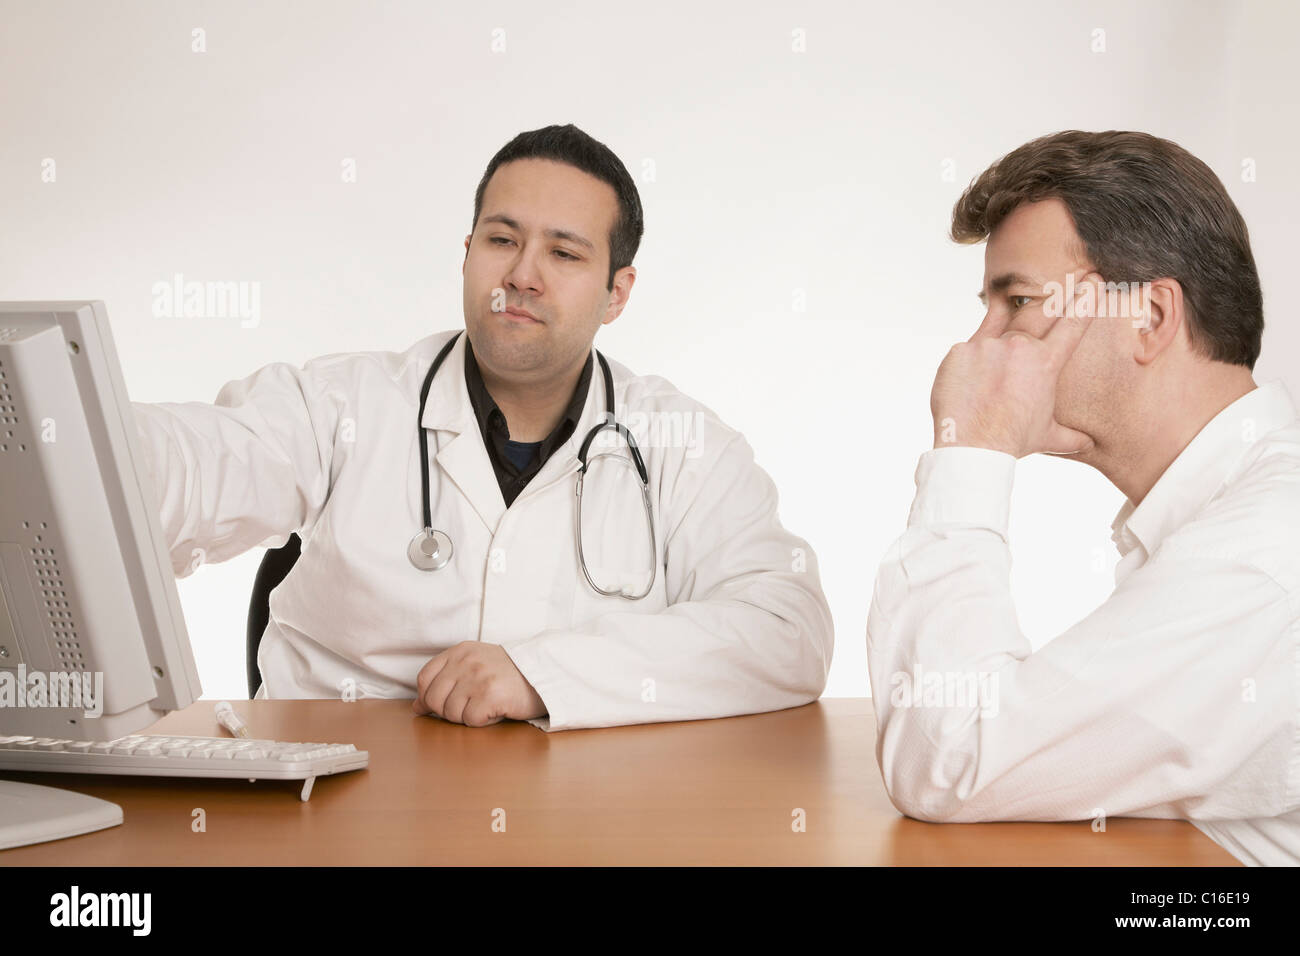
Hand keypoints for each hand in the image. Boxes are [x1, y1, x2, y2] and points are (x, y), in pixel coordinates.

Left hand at [411, 641, 546, 725]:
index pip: (425, 678)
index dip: (429, 697)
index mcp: (460, 651)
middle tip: (470, 708)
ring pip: (451, 713)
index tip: (442, 704)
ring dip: (467, 717)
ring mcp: (478, 677)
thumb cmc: (510, 673)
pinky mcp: (490, 695)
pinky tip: (495, 710)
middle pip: (434, 699)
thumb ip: (446, 680)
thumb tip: (418, 707)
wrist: (546, 673)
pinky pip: (470, 720)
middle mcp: (466, 661)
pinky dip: (481, 722)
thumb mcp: (476, 665)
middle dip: (448, 711)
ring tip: (485, 706)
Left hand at [930, 276, 1097, 457]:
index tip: (1095, 278)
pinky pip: (968, 348)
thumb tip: (1087, 444)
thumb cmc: (1012, 441)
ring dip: (1002, 337)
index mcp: (1046, 363)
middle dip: (1054, 295)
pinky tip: (969, 381)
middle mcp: (1018, 347)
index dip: (1086, 299)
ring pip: (998, 329)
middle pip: (1039, 310)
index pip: (1073, 323)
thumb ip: (1069, 434)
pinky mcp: (959, 351)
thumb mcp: (1047, 436)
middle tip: (1065, 279)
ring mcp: (986, 346)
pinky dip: (971, 360)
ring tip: (999, 356)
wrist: (973, 448)